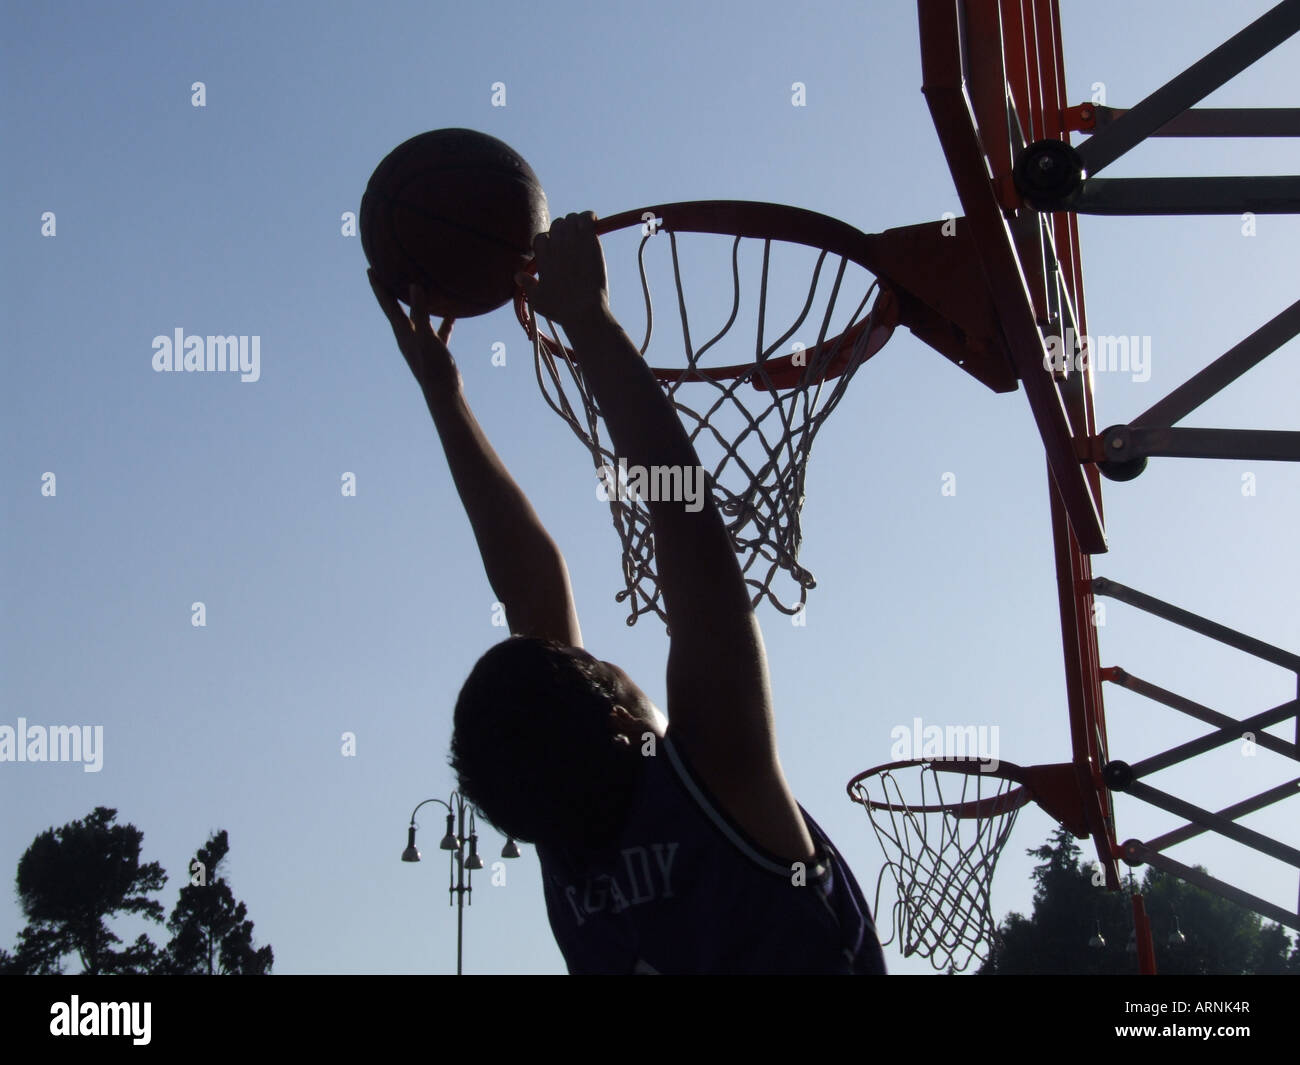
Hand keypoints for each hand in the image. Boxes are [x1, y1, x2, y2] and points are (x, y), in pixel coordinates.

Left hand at [369, 269, 457, 391]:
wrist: (444, 393)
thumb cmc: (433, 367)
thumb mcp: (427, 337)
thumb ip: (420, 312)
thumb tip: (414, 286)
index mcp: (402, 332)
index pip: (387, 305)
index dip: (378, 286)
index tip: (370, 269)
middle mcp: (407, 336)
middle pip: (395, 308)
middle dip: (390, 290)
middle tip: (385, 272)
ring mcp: (420, 343)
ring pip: (416, 317)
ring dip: (416, 303)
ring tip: (418, 286)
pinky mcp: (434, 350)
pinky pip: (437, 330)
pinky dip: (443, 320)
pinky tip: (453, 313)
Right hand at [515, 212, 610, 331]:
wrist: (583, 310)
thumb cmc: (560, 310)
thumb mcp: (537, 300)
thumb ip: (528, 285)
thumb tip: (517, 275)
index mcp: (543, 258)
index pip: (542, 238)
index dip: (550, 241)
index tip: (558, 249)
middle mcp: (555, 247)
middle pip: (557, 225)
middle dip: (564, 230)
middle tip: (574, 240)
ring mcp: (572, 242)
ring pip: (571, 219)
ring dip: (576, 222)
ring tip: (583, 231)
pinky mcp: (589, 241)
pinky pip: (587, 219)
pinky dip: (590, 217)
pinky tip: (594, 222)